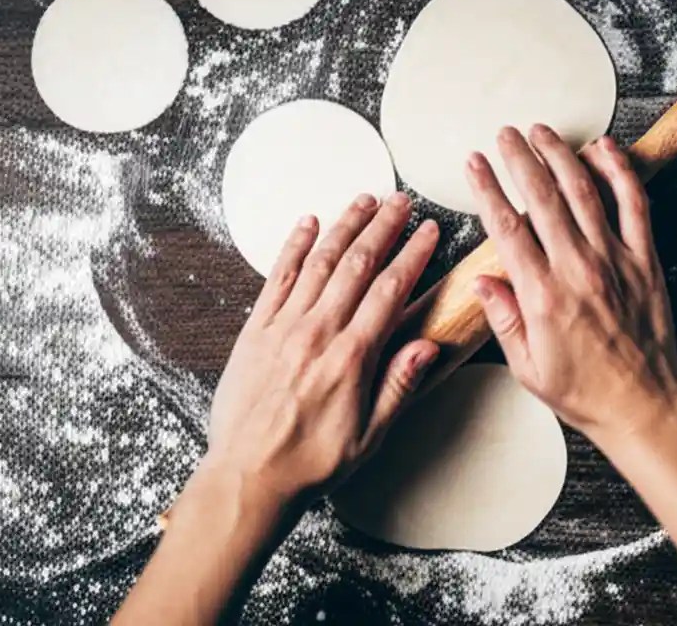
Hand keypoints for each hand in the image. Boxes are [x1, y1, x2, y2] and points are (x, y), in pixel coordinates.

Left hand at [206, 192, 440, 503]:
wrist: (249, 476)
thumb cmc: (311, 463)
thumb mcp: (370, 436)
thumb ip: (399, 386)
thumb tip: (428, 345)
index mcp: (351, 357)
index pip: (390, 290)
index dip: (412, 255)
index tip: (428, 232)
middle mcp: (317, 333)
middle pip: (357, 264)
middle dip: (382, 227)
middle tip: (401, 202)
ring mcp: (283, 327)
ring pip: (319, 262)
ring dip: (343, 226)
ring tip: (364, 200)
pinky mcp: (256, 331)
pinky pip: (277, 278)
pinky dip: (293, 247)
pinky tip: (307, 224)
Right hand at [465, 125, 676, 444]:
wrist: (643, 404)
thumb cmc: (585, 392)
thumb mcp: (526, 366)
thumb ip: (503, 318)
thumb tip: (481, 281)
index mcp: (543, 296)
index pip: (507, 227)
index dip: (486, 188)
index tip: (474, 165)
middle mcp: (578, 269)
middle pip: (542, 196)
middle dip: (519, 158)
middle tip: (505, 135)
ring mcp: (614, 259)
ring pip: (583, 190)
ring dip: (560, 154)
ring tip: (541, 132)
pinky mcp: (644, 259)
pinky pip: (634, 203)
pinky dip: (619, 170)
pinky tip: (603, 149)